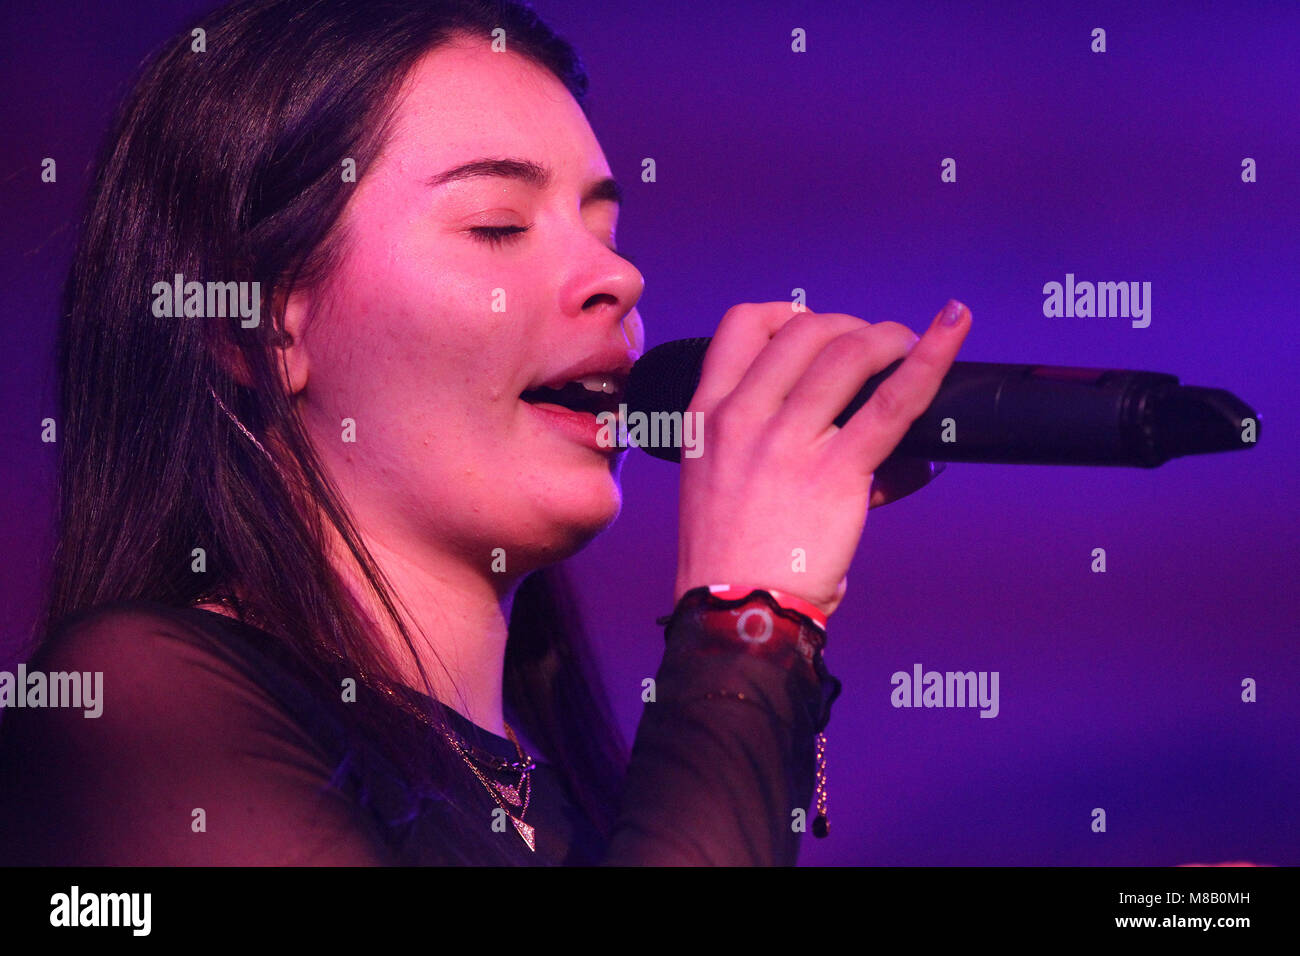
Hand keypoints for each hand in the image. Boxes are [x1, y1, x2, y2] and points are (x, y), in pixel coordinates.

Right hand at [674, 300, 970, 617]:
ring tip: (907, 346)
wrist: (735, 613)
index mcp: (707, 417)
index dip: (788, 313)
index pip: (742, 325)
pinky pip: (893, 401)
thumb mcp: (716, 481)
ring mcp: (787, 442)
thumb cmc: (730, 560)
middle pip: (802, 329)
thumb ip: (760, 440)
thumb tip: (840, 425)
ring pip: (846, 351)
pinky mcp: (837, 472)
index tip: (814, 326)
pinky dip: (932, 356)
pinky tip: (953, 327)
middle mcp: (742, 418)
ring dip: (886, 337)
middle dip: (847, 325)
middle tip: (874, 347)